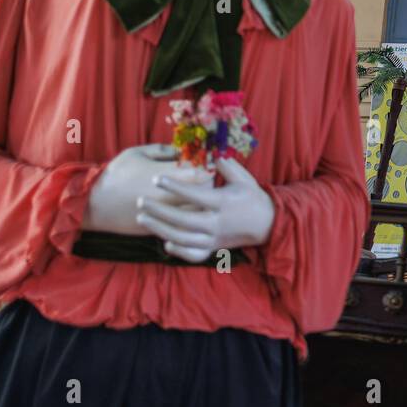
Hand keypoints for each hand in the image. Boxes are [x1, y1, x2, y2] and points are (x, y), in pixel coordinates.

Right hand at [83, 144, 211, 236]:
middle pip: (208, 191)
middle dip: (210, 183)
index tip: (205, 162)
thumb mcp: (138, 153)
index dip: (208, 165)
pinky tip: (186, 209)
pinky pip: (187, 225)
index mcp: (171, 176)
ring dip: (203, 202)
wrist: (96, 205)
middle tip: (205, 178)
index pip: (204, 170)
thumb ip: (163, 150)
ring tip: (199, 195)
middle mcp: (175, 197)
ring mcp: (170, 215)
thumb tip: (182, 151)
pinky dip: (190, 217)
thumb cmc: (117, 174)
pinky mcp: (163, 228)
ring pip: (200, 210)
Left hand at [136, 157, 274, 263]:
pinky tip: (164, 241)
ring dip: (160, 229)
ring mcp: (214, 238)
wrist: (266, 224)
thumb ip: (224, 165)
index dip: (174, 186)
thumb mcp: (242, 177)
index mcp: (223, 202)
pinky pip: (192, 254)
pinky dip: (177, 250)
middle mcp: (217, 222)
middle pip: (182, 219)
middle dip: (159, 210)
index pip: (194, 194)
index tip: (156, 179)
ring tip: (143, 218)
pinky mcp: (213, 248)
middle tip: (140, 201)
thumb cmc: (251, 196)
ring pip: (182, 238)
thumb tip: (207, 152)